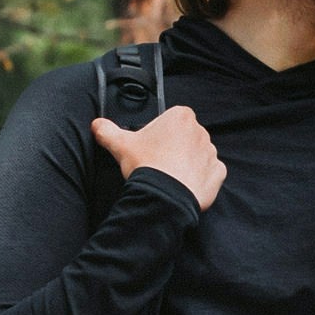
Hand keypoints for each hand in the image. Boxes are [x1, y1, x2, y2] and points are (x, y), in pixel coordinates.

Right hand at [91, 101, 225, 208]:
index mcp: (181, 117)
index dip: (161, 132)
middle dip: (175, 147)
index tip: (151, 146)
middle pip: (186, 136)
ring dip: (188, 162)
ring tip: (170, 176)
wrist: (164, 197)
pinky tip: (184, 184)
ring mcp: (211, 153)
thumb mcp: (120, 145)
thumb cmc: (146, 165)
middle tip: (158, 162)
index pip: (172, 119)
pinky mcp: (217, 173)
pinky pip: (210, 172)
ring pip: (198, 154)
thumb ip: (106, 130)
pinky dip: (201, 177)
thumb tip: (97, 125)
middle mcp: (200, 131)